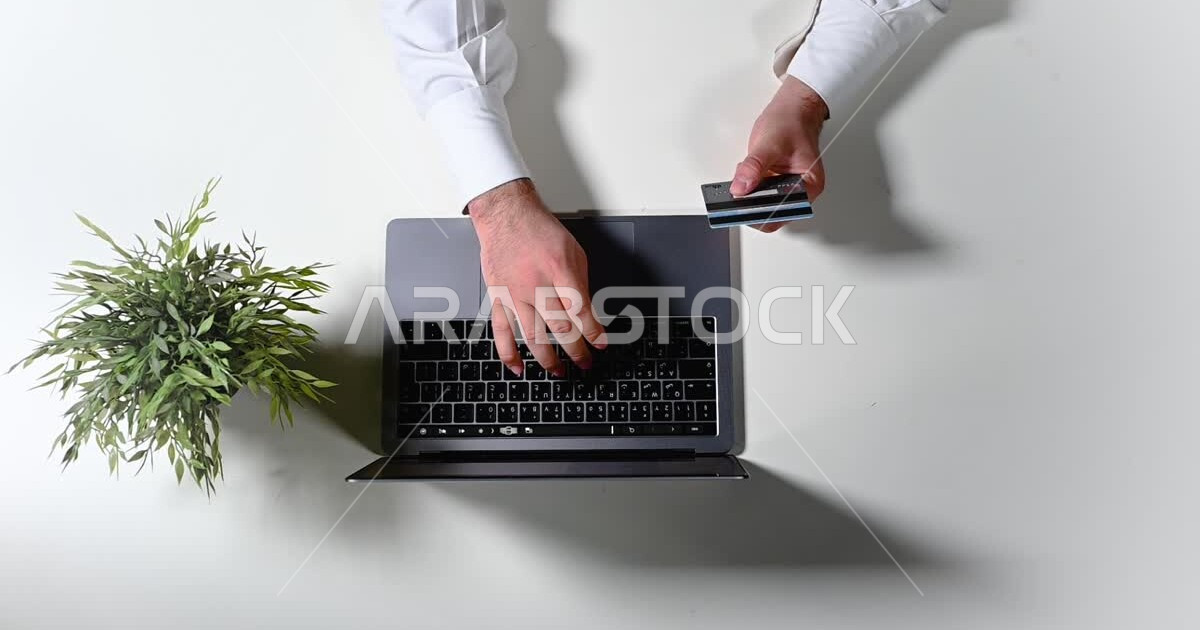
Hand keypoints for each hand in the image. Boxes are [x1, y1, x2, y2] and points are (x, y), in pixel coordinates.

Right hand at [468, 179, 607, 376]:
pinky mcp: (499, 297)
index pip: (581, 311)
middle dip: (576, 351)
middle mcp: (537, 285)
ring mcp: (515, 294)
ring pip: (532, 336)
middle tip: (585, 363)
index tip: (601, 345)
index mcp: (560, 271)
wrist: (506, 215)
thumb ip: (580, 284)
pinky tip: (518, 368)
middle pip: (560, 328)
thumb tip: (588, 313)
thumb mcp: (573, 251)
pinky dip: (509, 353)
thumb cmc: (539, 230)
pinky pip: (502, 331)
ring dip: (547, 359)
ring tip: (559, 371)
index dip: (593, 332)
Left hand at [731, 76, 828, 232]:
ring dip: (748, 196)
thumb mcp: (770, 144)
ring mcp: (785, 187)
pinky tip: (742, 175)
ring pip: (763, 204)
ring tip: (739, 182)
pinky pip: (757, 192)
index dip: (763, 214)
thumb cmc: (791, 122)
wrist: (792, 109)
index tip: (744, 208)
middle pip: (773, 212)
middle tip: (736, 196)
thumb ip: (754, 167)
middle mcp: (799, 190)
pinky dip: (747, 186)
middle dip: (753, 205)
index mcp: (809, 185)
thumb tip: (740, 188)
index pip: (785, 212)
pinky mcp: (773, 182)